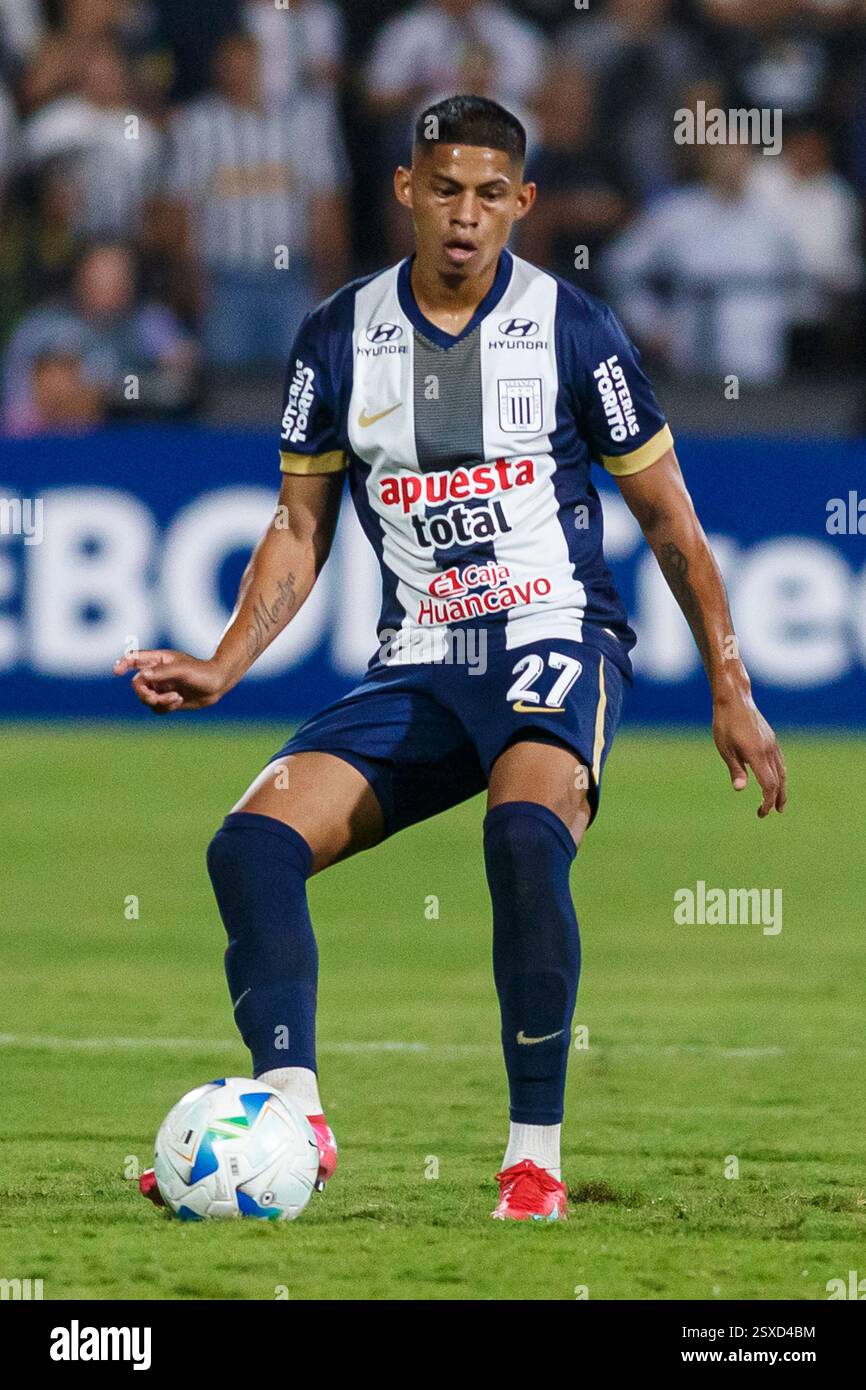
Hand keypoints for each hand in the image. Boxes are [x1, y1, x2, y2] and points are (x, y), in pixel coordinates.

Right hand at [112, 649, 227, 713]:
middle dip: (145, 694)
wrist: (218, 685)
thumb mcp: (183, 671)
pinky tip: (178, 701)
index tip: (116, 671)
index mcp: (159, 659)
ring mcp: (162, 686)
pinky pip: (156, 708)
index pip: (134, 659)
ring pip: (146, 698)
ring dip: (158, 701)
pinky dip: (165, 707)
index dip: (123, 664)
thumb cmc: (202, 672)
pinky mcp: (168, 699)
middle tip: (156, 699)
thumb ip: (162, 672)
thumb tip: (143, 675)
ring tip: (176, 698)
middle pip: (137, 685)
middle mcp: (157, 672)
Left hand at [713, 693, 786, 817]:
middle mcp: (768, 750)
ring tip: (779, 801)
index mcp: (756, 754)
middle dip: (777, 798)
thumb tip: (740, 789)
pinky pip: (780, 761)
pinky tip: (777, 779)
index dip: (768, 801)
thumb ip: (735, 770)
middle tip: (774, 812)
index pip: (769, 785)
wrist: (735, 699)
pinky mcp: (771, 739)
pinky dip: (780, 774)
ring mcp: (772, 744)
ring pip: (782, 771)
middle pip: (779, 781)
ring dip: (782, 787)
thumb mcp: (725, 749)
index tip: (762, 813)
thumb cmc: (725, 724)